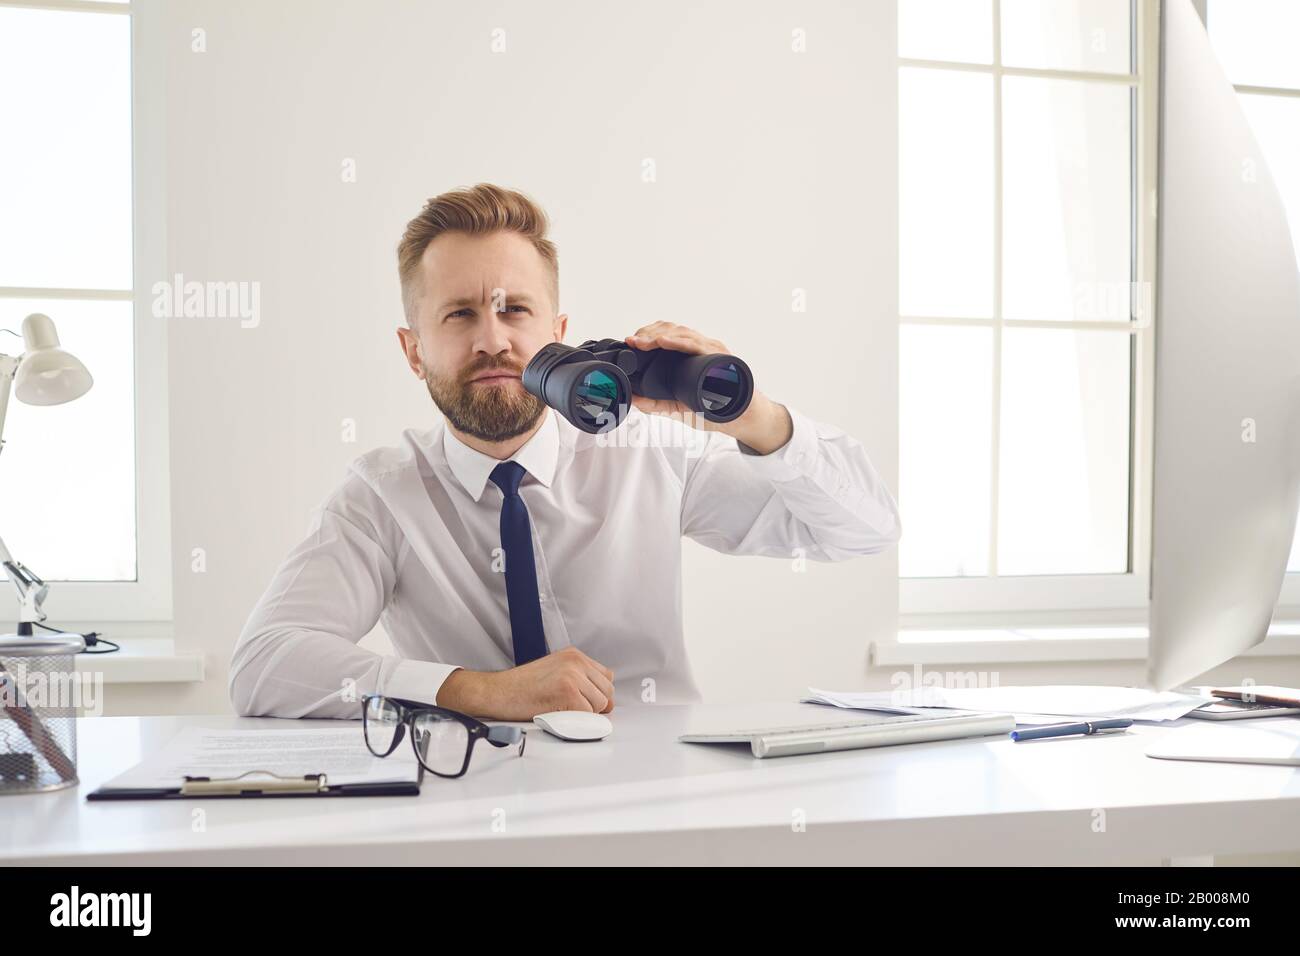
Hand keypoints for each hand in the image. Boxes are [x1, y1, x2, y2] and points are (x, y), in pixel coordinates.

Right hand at [436, 646, 614, 720]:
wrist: (498, 691)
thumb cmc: (521, 686)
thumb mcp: (555, 671)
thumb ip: (578, 678)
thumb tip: (601, 700)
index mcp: (574, 655)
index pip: (606, 677)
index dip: (599, 694)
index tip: (589, 703)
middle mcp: (576, 662)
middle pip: (606, 691)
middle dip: (595, 706)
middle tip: (574, 712)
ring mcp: (573, 676)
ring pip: (599, 705)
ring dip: (584, 714)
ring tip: (563, 712)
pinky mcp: (568, 693)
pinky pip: (586, 715)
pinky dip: (575, 721)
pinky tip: (559, 715)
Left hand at [624, 321, 792, 453]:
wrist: (741, 419)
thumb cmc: (715, 408)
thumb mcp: (678, 407)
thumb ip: (656, 404)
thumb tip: (632, 400)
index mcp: (690, 355)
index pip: (666, 334)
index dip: (648, 335)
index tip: (631, 341)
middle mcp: (701, 348)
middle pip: (672, 329)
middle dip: (649, 333)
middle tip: (633, 341)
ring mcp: (712, 350)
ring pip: (683, 333)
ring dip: (660, 335)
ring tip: (643, 341)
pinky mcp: (721, 358)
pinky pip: (699, 345)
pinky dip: (680, 342)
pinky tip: (665, 342)